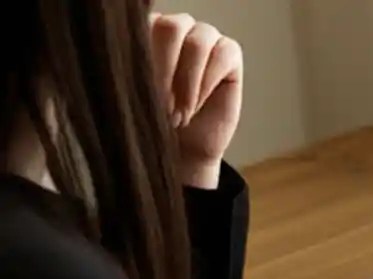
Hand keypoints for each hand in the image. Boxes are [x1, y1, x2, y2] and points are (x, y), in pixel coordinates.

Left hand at [148, 13, 243, 188]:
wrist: (180, 147)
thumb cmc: (152, 119)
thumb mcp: (132, 95)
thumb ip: (133, 69)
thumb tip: (135, 59)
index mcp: (144, 28)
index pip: (142, 24)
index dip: (143, 58)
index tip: (139, 94)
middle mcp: (175, 27)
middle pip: (172, 27)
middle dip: (166, 71)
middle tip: (162, 105)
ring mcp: (204, 37)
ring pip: (198, 42)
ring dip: (187, 83)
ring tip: (179, 114)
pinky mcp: (229, 53)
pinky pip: (223, 55)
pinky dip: (206, 84)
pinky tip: (195, 107)